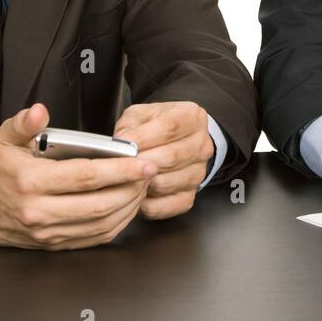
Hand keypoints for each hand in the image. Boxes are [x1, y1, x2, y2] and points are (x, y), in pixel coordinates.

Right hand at [0, 103, 156, 249]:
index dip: (119, 170)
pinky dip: (115, 224)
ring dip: (127, 207)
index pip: (85, 177)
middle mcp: (38, 211)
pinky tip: (126, 207)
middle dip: (131, 188)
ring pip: (99, 224)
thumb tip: (40, 111)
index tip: (142, 161)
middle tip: (150, 173)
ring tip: (142, 187)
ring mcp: (46, 232)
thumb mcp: (4, 138)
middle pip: (98, 204)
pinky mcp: (52, 244)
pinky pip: (92, 239)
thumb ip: (24, 123)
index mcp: (29, 181)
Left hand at [113, 101, 213, 219]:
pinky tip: (136, 191)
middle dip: (141, 161)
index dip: (144, 136)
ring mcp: (198, 173)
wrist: (173, 142)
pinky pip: (164, 206)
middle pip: (171, 157)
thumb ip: (131, 124)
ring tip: (126, 176)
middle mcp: (202, 146)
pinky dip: (145, 202)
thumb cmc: (154, 127)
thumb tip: (121, 142)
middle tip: (119, 162)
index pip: (171, 127)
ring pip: (165, 183)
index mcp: (192, 118)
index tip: (122, 142)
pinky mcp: (189, 196)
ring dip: (141, 182)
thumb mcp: (141, 115)